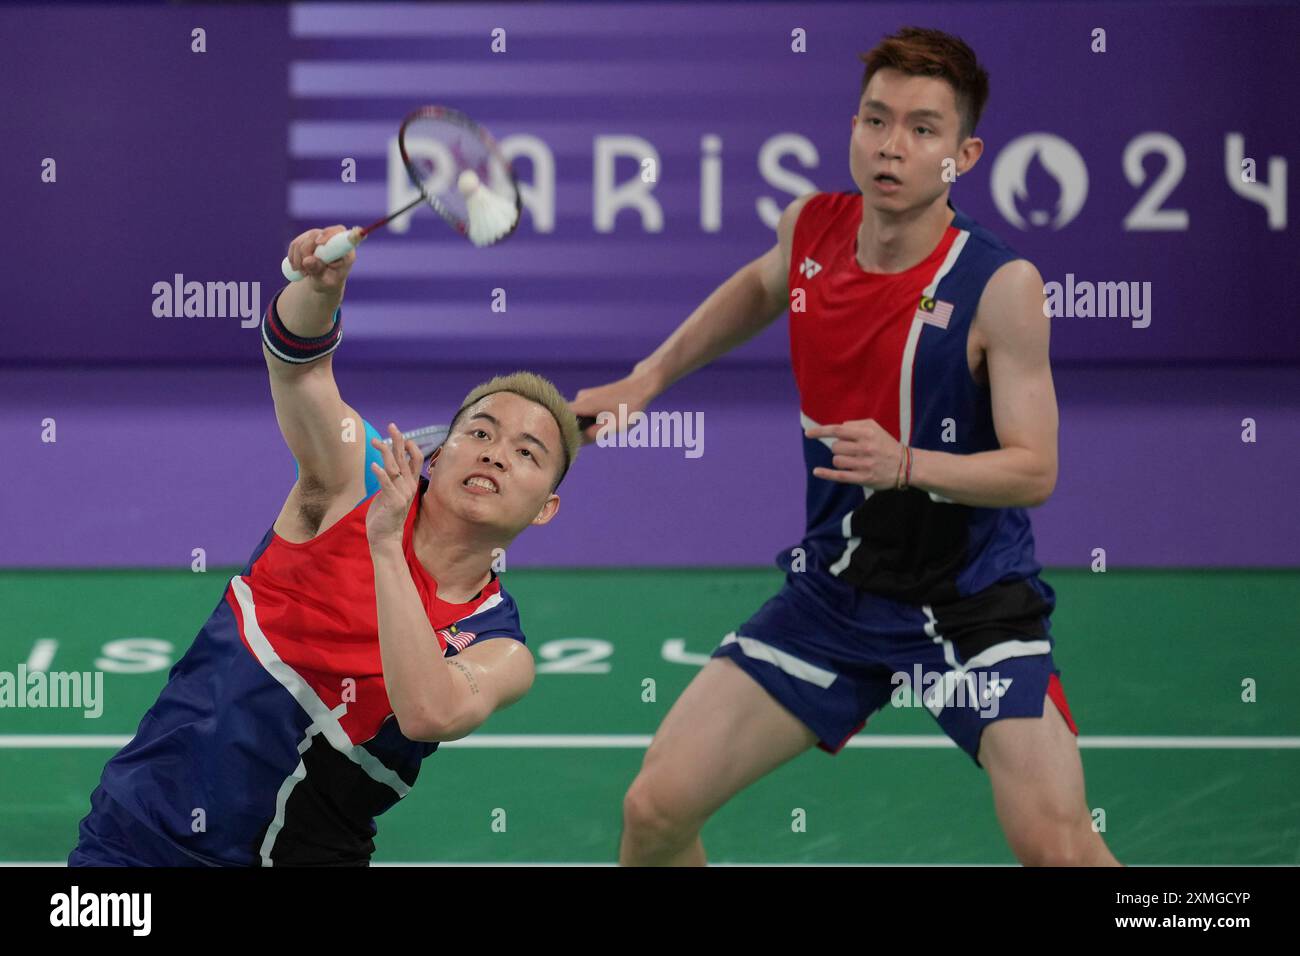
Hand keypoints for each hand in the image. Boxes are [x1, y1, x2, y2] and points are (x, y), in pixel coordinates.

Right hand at [286, 224, 356, 295]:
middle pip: (315, 236)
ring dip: (298, 259)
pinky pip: (295, 244)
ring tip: (304, 272)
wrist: (323, 281)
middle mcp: (331, 239)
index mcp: (344, 249)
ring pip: (302, 241)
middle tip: (304, 271)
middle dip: (306, 253)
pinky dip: (293, 257)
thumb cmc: (329, 282)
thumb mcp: (326, 282)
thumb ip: (318, 271)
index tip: (319, 243)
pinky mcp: (307, 238)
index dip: (328, 235)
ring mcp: (319, 236)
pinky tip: (298, 267)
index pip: (339, 232)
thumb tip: (307, 260)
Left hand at [367, 423, 422, 545]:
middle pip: (405, 458)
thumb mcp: (392, 492)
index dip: (409, 445)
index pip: (415, 459)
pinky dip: (380, 474)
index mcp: (410, 483)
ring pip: (395, 467)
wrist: (385, 537)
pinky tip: (373, 465)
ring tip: (375, 441)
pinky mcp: (393, 502)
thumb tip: (388, 463)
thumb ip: (393, 479)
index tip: (399, 434)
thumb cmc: (386, 514)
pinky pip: (386, 484)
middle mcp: (409, 486)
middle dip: (398, 440)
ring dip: (385, 453)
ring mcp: (402, 494)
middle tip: (391, 426)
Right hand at [569, 373, 658, 444]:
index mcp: (585, 404)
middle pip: (568, 418)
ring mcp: (583, 396)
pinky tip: (605, 419)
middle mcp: (580, 398)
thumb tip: (577, 441)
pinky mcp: (588, 396)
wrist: (639, 387)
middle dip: (577, 430)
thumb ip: (595, 434)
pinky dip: (590, 419)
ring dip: (586, 424)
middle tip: (596, 433)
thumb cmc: (630, 407)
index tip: (568, 439)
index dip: (560, 429)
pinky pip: (582, 412)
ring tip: (605, 425)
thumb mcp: (615, 426)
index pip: (561, 417)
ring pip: (577, 416)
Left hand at [804, 418, 903, 489]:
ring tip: (852, 461)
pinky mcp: (863, 478)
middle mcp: (865, 448)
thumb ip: (856, 424)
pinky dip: (826, 474)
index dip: (821, 431)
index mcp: (866, 434)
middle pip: (836, 447)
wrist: (905, 465)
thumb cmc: (886, 445)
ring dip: (840, 460)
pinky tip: (817, 471)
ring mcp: (864, 464)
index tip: (808, 434)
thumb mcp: (875, 428)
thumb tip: (839, 428)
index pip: (838, 430)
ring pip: (837, 461)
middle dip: (838, 448)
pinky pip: (839, 476)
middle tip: (850, 451)